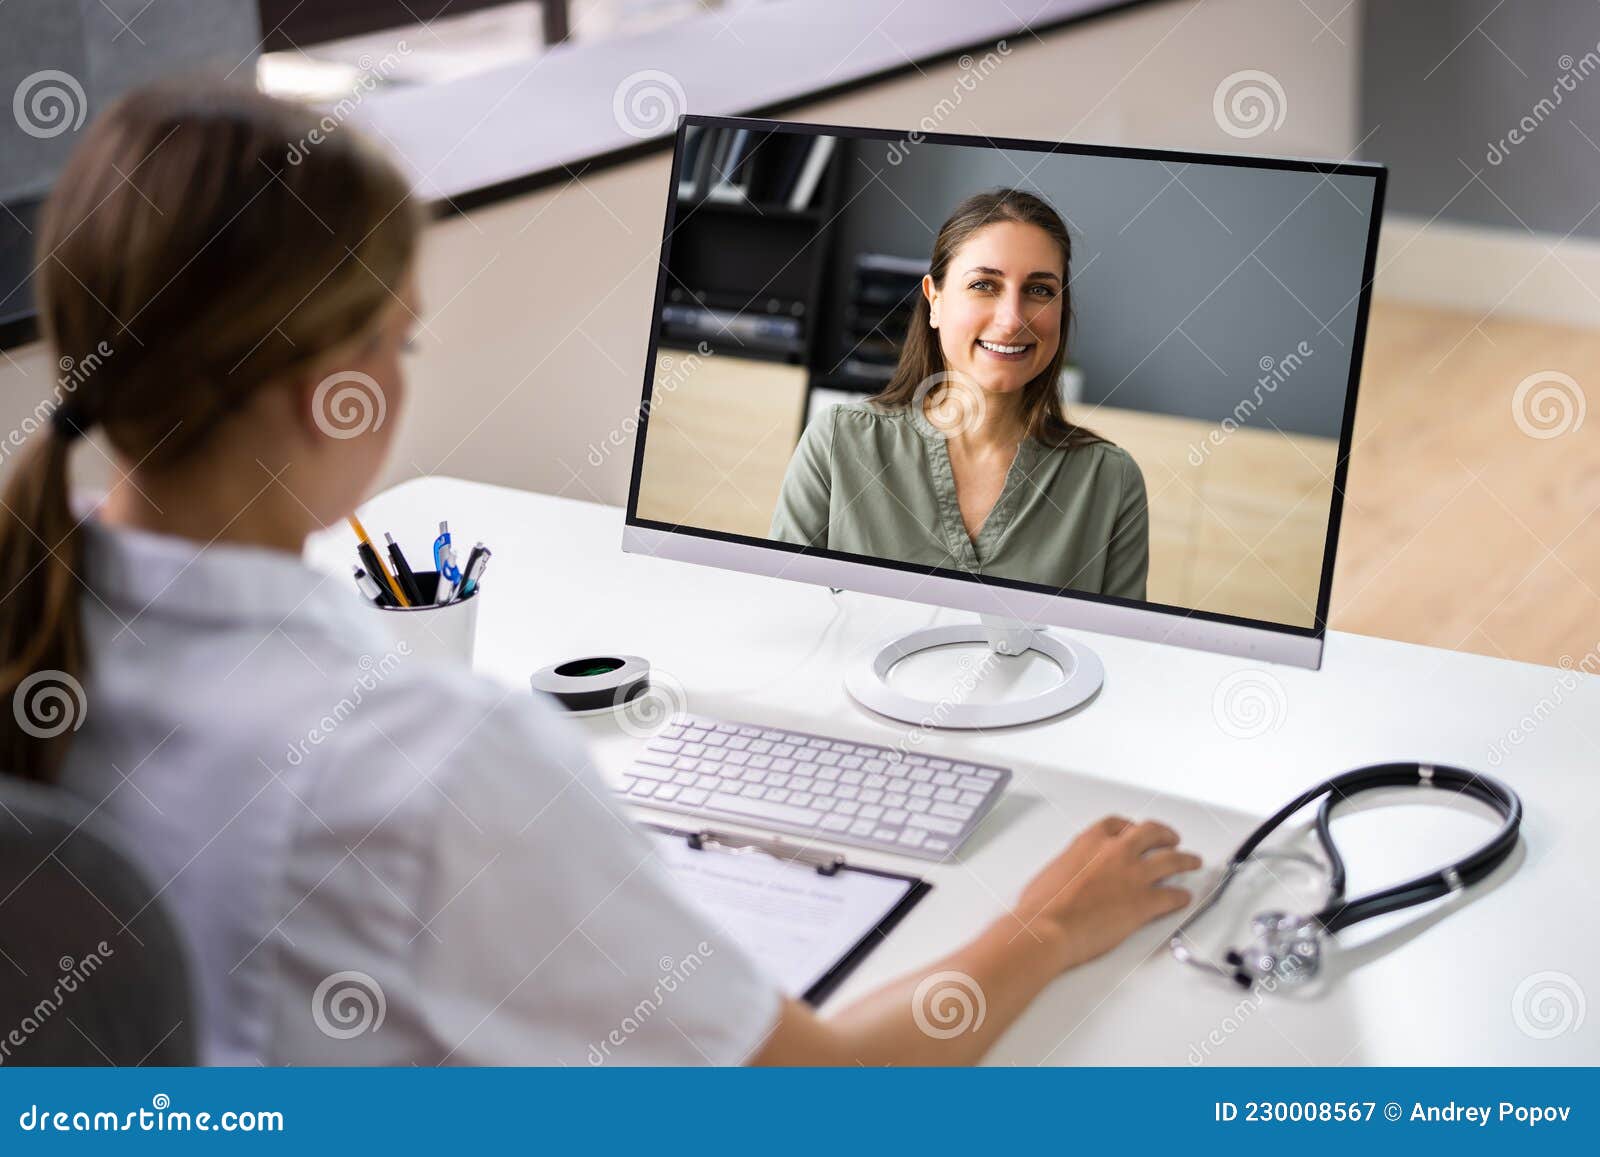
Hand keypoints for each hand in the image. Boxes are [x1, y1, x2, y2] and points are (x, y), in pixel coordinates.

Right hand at [1012, 816, 1199, 970]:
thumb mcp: (1054, 870)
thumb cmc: (1042, 905)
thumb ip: (1073, 866)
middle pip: (1152, 834)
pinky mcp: (1144, 902)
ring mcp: (1134, 876)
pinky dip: (1181, 897)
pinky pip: (1172, 896)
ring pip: (1172, 861)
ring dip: (1186, 860)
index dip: (1131, 827)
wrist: (1047, 927)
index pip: (1118, 825)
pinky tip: (1184, 898)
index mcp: (1091, 841)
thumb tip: (1075, 875)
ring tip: (1193, 861)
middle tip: (1172, 839)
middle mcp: (1116, 852)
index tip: (1135, 831)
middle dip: (1165, 835)